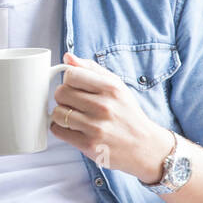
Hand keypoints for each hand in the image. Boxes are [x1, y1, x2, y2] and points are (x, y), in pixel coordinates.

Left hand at [49, 52, 174, 179]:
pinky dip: (61, 129)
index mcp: (111, 88)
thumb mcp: (117, 86)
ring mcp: (96, 127)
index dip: (69, 80)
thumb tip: (68, 56)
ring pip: (57, 113)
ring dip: (62, 115)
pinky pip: (58, 131)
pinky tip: (73, 129)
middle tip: (74, 103)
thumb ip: (91, 69)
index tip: (74, 86)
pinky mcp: (89, 145)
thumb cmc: (128, 114)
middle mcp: (103, 106)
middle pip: (60, 93)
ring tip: (74, 116)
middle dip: (64, 97)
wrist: (144, 146)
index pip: (71, 74)